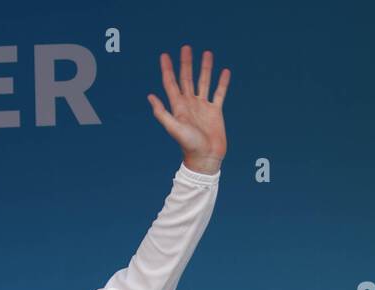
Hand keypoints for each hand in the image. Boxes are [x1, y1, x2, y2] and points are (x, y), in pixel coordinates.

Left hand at [147, 45, 229, 174]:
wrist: (205, 158)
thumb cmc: (188, 145)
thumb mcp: (174, 128)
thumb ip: (162, 113)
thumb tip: (150, 96)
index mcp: (178, 106)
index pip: (171, 83)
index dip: (167, 69)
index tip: (164, 55)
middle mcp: (190, 104)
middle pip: (187, 78)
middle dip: (186, 63)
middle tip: (186, 47)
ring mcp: (203, 107)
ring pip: (204, 82)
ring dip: (205, 68)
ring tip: (207, 53)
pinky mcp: (216, 111)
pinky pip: (219, 93)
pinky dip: (222, 82)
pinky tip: (224, 72)